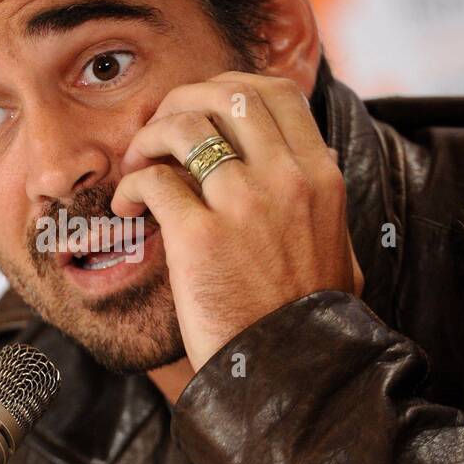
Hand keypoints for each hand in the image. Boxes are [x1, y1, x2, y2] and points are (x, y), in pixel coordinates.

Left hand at [111, 72, 364, 371]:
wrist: (291, 374)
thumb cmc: (307, 318)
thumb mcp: (336, 244)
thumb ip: (317, 198)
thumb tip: (308, 159)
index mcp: (320, 176)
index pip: (273, 92)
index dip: (226, 89)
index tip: (200, 112)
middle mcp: (287, 179)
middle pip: (224, 95)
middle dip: (180, 103)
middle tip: (157, 134)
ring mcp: (244, 204)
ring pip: (184, 126)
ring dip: (149, 137)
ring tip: (136, 166)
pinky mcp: (201, 237)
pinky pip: (154, 181)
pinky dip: (130, 187)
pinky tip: (127, 209)